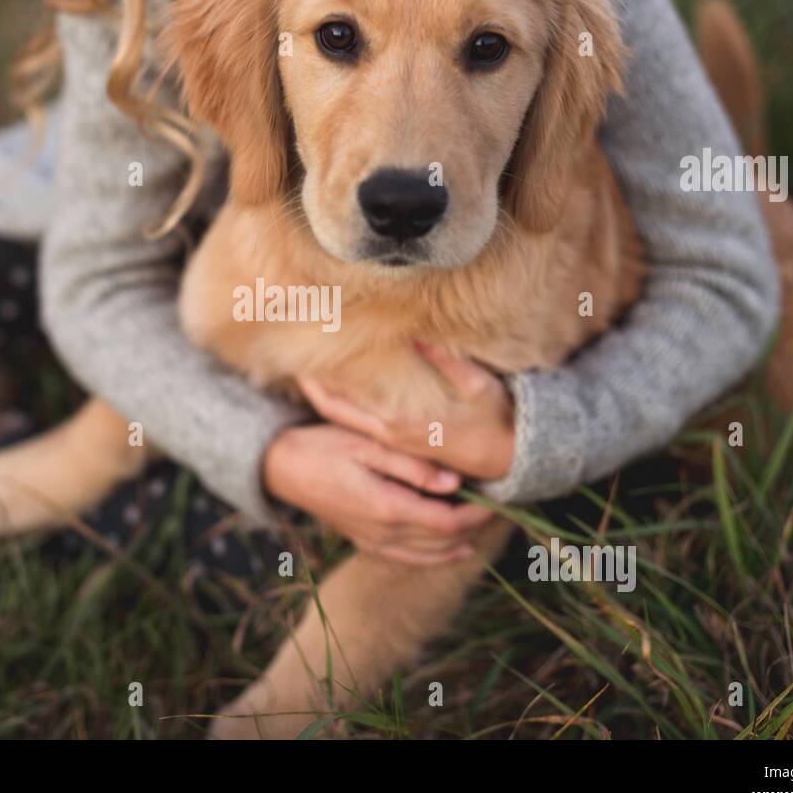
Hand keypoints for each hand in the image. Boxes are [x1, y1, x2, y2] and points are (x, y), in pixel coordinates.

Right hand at [262, 423, 495, 565]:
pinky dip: (435, 555)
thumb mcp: (366, 445)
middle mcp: (383, 533)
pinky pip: (409, 558)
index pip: (448, 521)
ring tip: (484, 527)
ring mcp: (373, 541)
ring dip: (459, 544)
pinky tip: (451, 548)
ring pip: (428, 555)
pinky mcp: (365, 541)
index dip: (478, 513)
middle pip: (443, 541)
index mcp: (388, 508)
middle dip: (475, 526)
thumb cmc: (322, 446)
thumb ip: (410, 465)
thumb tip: (452, 482)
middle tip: (501, 505)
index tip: (499, 495)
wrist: (280, 468)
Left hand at [297, 341, 515, 480]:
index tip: (295, 353)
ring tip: (301, 375)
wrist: (508, 458)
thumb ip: (445, 358)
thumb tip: (417, 334)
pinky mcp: (401, 446)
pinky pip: (360, 427)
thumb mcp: (476, 383)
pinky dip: (341, 410)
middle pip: (333, 410)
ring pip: (344, 421)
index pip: (342, 397)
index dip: (315, 377)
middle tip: (283, 362)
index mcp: (399, 418)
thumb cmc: (496, 416)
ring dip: (322, 398)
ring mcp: (393, 443)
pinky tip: (334, 395)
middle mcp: (388, 434)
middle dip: (308, 387)